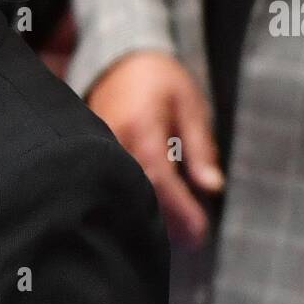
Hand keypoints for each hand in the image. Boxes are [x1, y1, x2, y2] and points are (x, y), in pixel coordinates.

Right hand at [87, 50, 223, 249]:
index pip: (160, 179)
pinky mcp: (90, 153)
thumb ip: (201, 148)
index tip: (200, 233)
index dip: (180, 210)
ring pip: (120, 192)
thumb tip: (213, 187)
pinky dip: (129, 200)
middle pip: (137, 193)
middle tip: (190, 242)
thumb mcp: (191, 106)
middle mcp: (113, 139)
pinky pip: (108, 183)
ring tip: (173, 236)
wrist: (122, 61)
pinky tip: (146, 215)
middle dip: (165, 222)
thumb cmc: (161, 81)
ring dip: (146, 215)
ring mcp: (97, 148)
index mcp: (140, 126)